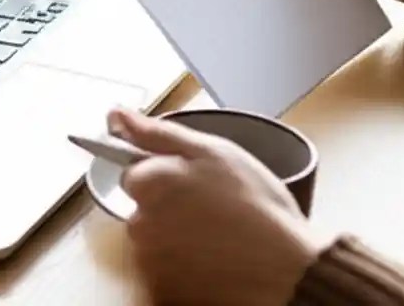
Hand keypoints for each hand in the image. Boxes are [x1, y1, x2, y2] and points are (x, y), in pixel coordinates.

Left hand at [110, 108, 333, 305]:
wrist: (288, 271)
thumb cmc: (258, 208)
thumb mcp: (214, 152)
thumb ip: (157, 133)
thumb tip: (116, 114)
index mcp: (148, 183)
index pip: (134, 174)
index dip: (165, 176)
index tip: (195, 184)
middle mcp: (139, 224)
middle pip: (143, 210)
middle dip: (170, 209)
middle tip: (214, 211)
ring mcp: (150, 263)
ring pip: (155, 243)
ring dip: (177, 240)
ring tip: (219, 239)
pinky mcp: (163, 292)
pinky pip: (165, 274)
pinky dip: (184, 270)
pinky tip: (214, 263)